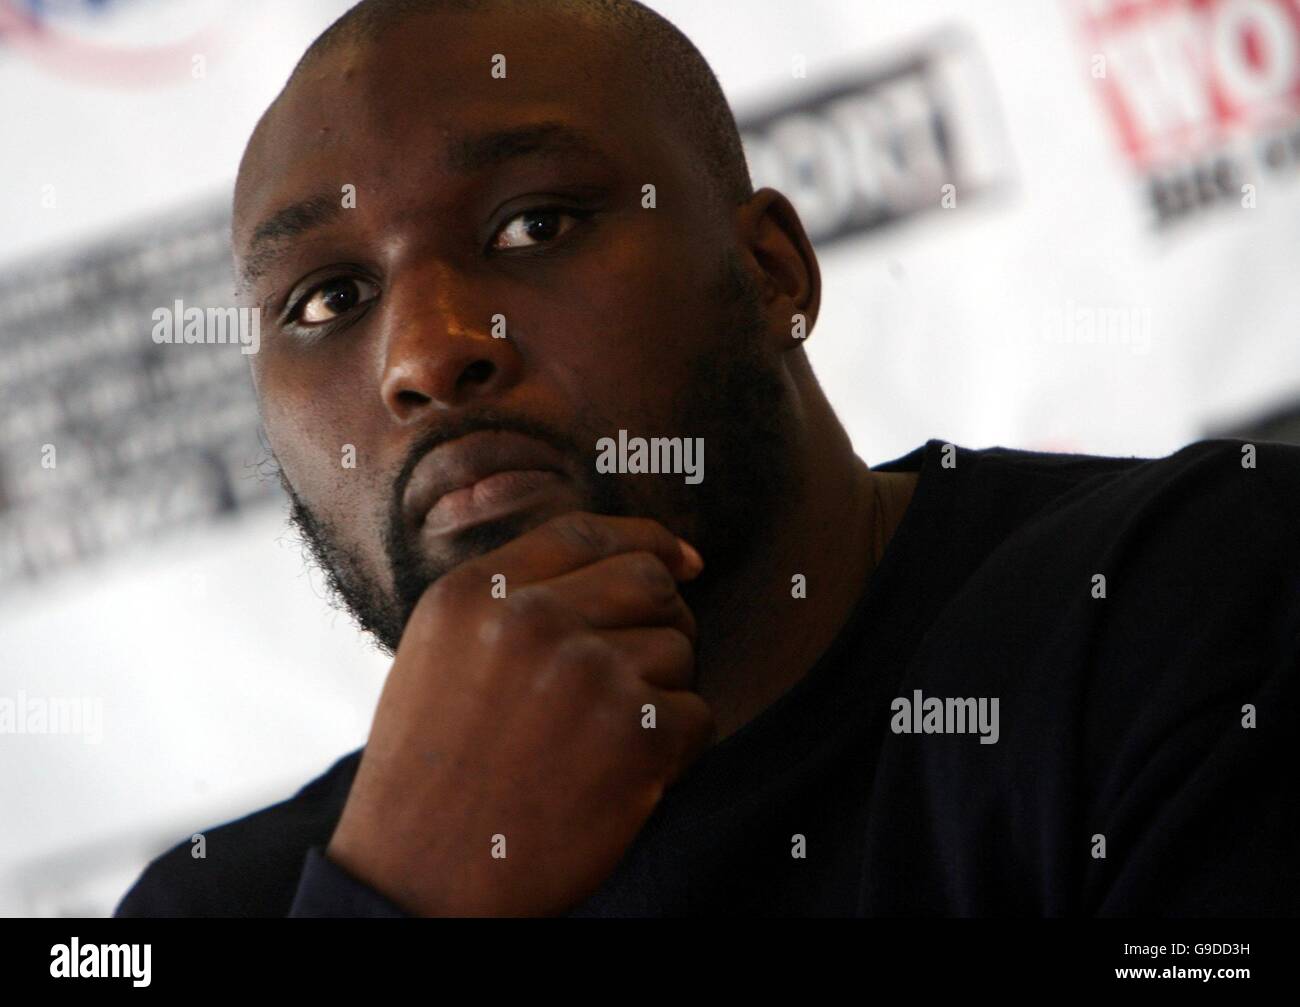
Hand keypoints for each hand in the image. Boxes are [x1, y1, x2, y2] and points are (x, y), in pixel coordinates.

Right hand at [325, 511, 714, 915]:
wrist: (417, 884)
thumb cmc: (432, 774)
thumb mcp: (442, 656)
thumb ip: (515, 601)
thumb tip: (633, 564)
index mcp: (476, 594)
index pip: (584, 531)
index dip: (647, 540)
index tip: (685, 561)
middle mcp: (531, 619)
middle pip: (648, 581)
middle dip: (664, 620)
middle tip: (641, 674)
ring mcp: (586, 673)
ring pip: (678, 650)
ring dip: (660, 695)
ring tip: (599, 744)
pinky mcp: (632, 735)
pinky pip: (696, 714)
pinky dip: (674, 749)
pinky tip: (622, 778)